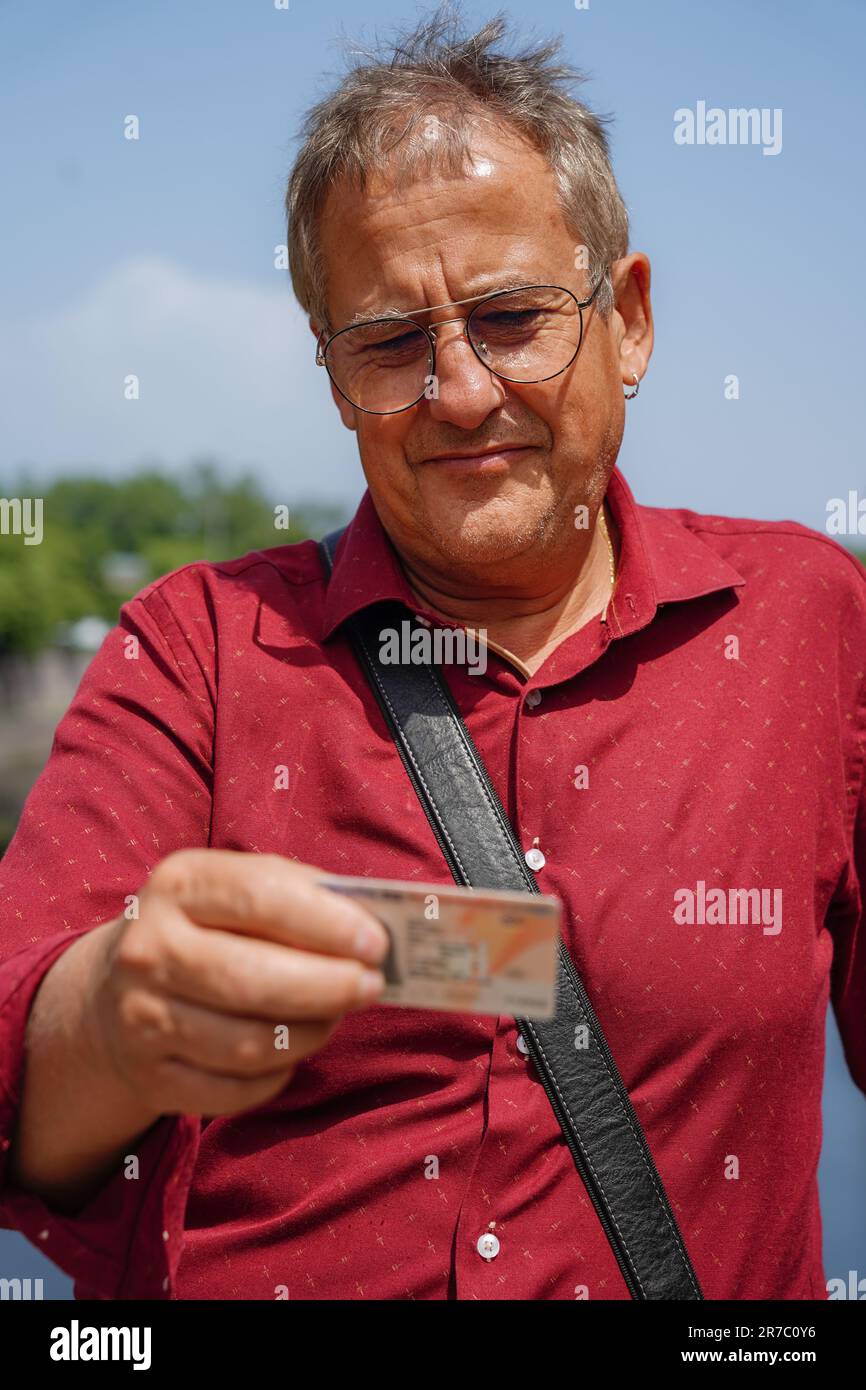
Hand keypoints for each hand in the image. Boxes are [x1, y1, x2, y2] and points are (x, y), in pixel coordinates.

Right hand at [89, 849, 388, 1118]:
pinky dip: (279, 1074)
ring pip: (249, 1044)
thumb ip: (301, 898)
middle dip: (327, 986)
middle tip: (372, 986)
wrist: (116, 990)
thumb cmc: (208, 930)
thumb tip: (372, 931)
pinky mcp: (150, 1077)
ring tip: (334, 1016)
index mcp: (179, 885)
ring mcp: (142, 1018)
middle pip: (252, 978)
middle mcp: (149, 950)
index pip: (259, 898)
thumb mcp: (238, 891)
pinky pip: (236, 1091)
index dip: (325, 922)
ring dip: (310, 1033)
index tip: (376, 943)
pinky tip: (291, 1050)